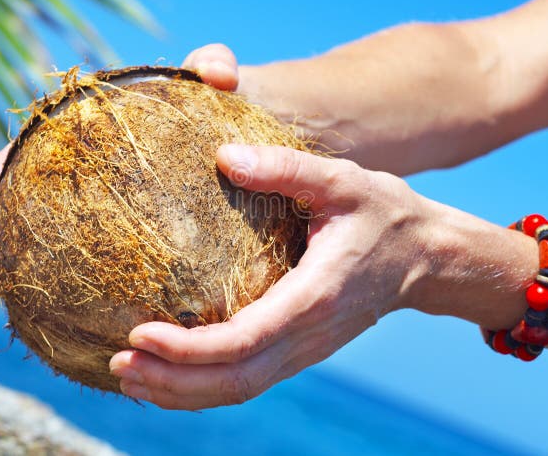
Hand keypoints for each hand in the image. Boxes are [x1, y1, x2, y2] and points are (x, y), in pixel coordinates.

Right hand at [0, 44, 239, 294]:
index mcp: (104, 127)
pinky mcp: (150, 238)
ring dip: (46, 279)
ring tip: (30, 315)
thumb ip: (214, 67)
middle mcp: (104, 170)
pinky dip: (103, 293)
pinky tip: (98, 328)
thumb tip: (215, 72)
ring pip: (72, 244)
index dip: (11, 163)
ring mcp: (123, 207)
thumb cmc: (223, 103)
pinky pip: (119, 266)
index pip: (45, 142)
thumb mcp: (221, 82)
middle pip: (45, 204)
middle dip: (16, 242)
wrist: (248, 129)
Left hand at [109, 145, 438, 409]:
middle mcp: (308, 336)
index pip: (244, 341)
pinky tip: (168, 370)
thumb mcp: (344, 181)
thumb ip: (287, 167)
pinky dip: (203, 384)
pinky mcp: (299, 348)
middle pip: (234, 381)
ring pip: (238, 388)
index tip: (139, 335)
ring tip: (127, 376)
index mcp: (315, 297)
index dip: (189, 349)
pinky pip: (246, 377)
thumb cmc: (385, 215)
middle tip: (117, 365)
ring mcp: (304, 350)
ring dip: (181, 391)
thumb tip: (225, 156)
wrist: (429, 258)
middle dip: (172, 382)